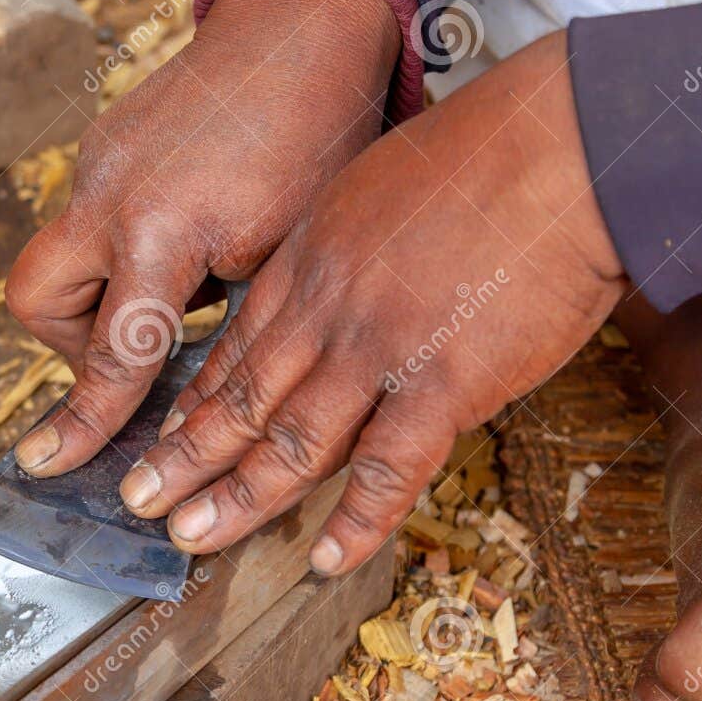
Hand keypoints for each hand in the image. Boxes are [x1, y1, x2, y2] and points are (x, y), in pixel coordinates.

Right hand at [5, 0, 400, 475]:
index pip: (115, 354)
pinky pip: (90, 220)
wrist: (303, 25)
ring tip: (177, 293)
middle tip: (138, 352)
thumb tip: (194, 393)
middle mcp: (109, 195)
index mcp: (162, 229)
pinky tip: (185, 239)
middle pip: (38, 302)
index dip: (86, 421)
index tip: (47, 463)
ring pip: (59, 260)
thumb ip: (227, 324)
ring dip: (103, 298)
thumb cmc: (319, 137)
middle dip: (73, 345)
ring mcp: (96, 162)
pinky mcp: (102, 141)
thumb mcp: (287, 252)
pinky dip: (125, 251)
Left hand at [119, 30, 627, 573]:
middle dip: (183, 457)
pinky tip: (322, 557)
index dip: (195, 399)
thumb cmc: (492, 153)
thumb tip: (347, 285)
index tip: (165, 434)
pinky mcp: (443, 384)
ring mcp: (378, 350)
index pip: (236, 345)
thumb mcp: (378, 184)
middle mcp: (327, 310)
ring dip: (236, 498)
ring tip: (191, 537)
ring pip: (289, 440)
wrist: (565, 144)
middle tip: (136, 501)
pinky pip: (385, 469)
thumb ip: (349, 249)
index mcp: (311, 260)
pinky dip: (353, 519)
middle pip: (240, 399)